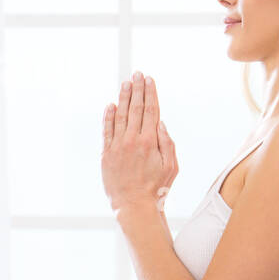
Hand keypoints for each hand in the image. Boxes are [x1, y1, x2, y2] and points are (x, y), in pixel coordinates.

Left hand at [101, 70, 177, 211]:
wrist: (133, 205)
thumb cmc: (156, 188)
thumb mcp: (172, 167)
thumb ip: (167, 143)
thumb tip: (161, 123)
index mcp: (149, 142)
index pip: (150, 111)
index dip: (150, 94)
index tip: (150, 80)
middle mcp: (132, 140)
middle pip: (135, 109)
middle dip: (137, 90)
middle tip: (138, 75)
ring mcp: (117, 146)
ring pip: (120, 116)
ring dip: (123, 98)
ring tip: (126, 83)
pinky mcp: (107, 153)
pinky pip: (107, 130)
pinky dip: (108, 117)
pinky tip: (111, 105)